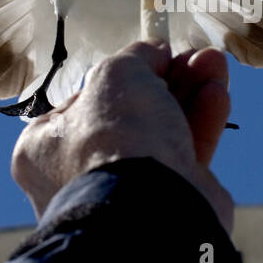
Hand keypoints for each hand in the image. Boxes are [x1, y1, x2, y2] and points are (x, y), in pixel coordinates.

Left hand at [10, 42, 234, 231]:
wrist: (149, 210)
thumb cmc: (114, 139)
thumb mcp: (117, 74)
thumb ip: (135, 57)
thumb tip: (153, 52)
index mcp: (45, 147)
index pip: (83, 101)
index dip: (119, 74)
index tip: (151, 55)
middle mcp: (79, 174)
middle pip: (129, 114)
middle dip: (166, 80)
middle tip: (192, 56)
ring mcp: (124, 192)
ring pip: (160, 133)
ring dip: (189, 95)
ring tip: (213, 63)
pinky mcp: (164, 202)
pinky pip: (182, 156)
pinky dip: (201, 124)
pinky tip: (217, 94)